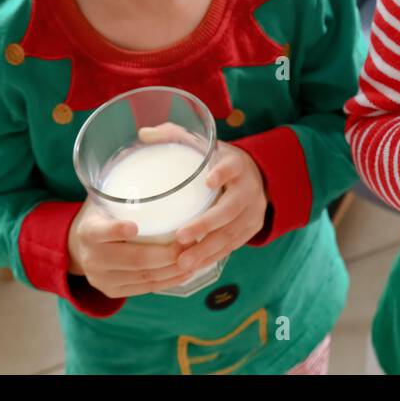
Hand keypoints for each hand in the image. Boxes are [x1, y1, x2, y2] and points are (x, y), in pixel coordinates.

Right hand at [67, 199, 189, 297]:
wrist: (79, 248)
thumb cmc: (104, 217)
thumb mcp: (105, 201)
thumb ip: (124, 192)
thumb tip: (160, 167)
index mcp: (88, 232)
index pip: (100, 232)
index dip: (117, 230)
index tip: (135, 227)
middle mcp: (92, 258)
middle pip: (133, 259)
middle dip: (165, 254)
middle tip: (189, 242)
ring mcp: (101, 279)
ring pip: (144, 277)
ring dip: (173, 269)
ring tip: (195, 257)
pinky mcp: (112, 292)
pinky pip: (145, 289)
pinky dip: (169, 281)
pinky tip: (186, 272)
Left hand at [165, 139, 268, 277]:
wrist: (257, 176)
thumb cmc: (219, 160)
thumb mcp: (204, 144)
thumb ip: (175, 135)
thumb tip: (143, 133)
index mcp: (238, 165)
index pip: (233, 167)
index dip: (223, 173)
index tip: (208, 181)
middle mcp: (249, 189)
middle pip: (230, 209)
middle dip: (206, 225)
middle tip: (181, 237)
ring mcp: (253, 211)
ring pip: (232, 233)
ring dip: (208, 249)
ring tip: (183, 261)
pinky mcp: (252, 229)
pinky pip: (233, 246)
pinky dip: (213, 257)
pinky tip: (193, 266)